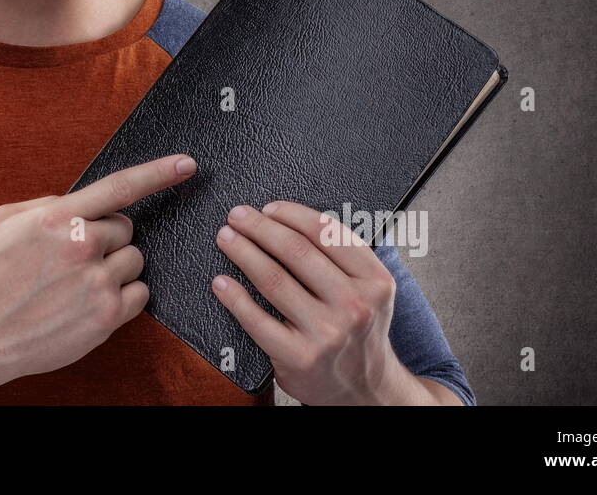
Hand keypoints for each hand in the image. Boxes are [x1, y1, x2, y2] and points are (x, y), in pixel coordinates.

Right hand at [0, 153, 196, 389]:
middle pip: (126, 229)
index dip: (158, 172)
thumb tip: (80, 204)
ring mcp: (96, 283)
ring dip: (114, 268)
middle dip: (106, 238)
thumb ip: (48, 204)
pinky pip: (140, 294)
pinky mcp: (106, 317)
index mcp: (57, 217)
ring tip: (76, 284)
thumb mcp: (5, 221)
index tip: (187, 164)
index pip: (120, 187)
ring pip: (134, 261)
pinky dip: (122, 296)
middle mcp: (81, 246)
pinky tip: (89, 302)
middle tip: (73, 258)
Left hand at [210, 200, 407, 404]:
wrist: (366, 389)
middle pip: (295, 251)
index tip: (268, 208)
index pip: (327, 232)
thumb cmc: (359, 328)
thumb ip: (345, 255)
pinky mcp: (298, 357)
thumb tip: (291, 217)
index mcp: (375, 280)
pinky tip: (221, 282)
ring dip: (242, 252)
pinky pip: (256, 320)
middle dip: (259, 227)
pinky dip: (234, 297)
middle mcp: (354, 305)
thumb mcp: (370, 289)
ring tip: (226, 238)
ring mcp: (326, 333)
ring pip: (273, 280)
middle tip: (237, 216)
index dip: (291, 214)